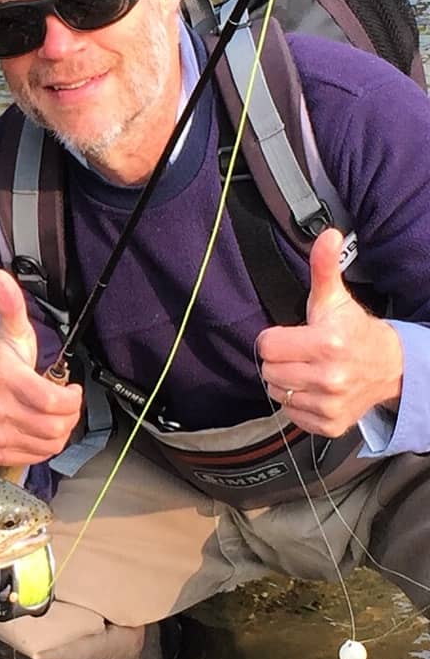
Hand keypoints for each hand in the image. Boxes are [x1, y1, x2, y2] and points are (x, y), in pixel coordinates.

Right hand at [0, 268, 82, 470]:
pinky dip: (44, 445)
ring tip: (51, 416)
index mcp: (4, 378)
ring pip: (50, 443)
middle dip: (69, 415)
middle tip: (64, 404)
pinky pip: (37, 456)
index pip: (54, 401)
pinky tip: (37, 430)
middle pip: (56, 426)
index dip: (71, 398)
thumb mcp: (8, 334)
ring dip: (59, 431)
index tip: (70, 390)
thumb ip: (10, 305)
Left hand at [256, 227, 402, 437]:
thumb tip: (327, 235)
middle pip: (268, 371)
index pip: (267, 345)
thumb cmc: (355, 331)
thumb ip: (324, 268)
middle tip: (301, 353)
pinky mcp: (329, 423)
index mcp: (326, 343)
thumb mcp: (335, 299)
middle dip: (280, 360)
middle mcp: (329, 377)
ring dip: (287, 382)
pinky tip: (315, 390)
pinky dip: (298, 404)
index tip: (293, 335)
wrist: (391, 368)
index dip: (276, 338)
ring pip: (277, 394)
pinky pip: (291, 415)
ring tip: (308, 370)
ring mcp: (329, 403)